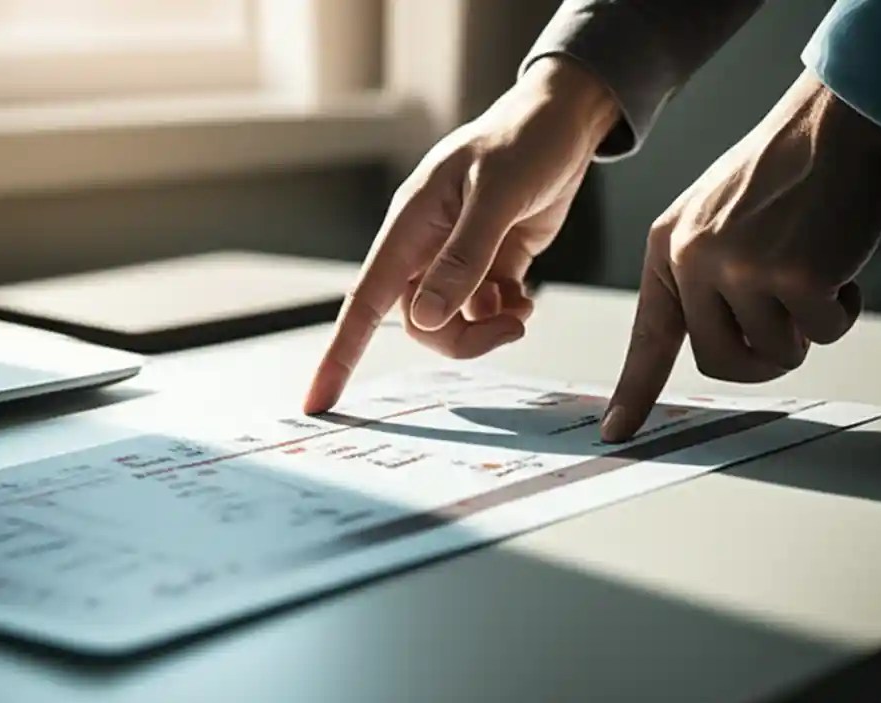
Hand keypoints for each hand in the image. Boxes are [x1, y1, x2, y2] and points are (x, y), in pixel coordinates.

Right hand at [303, 57, 618, 412]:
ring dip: (488, 328)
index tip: (318, 403)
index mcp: (409, 226)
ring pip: (450, 324)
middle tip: (513, 323)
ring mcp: (455, 257)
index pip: (363, 302)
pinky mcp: (488, 263)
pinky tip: (526, 296)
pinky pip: (480, 311)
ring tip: (523, 308)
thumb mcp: (497, 193)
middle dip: (463, 338)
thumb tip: (427, 318)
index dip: (339, 355)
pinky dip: (505, 315)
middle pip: (419, 325)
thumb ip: (465, 256)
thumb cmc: (524, 141)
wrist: (563, 121)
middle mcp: (424, 247)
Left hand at [602, 70, 880, 441]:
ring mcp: (740, 268)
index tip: (617, 433)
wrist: (835, 119)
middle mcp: (693, 260)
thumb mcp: (714, 215)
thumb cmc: (784, 169)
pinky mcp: (794, 275)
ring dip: (807, 324)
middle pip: (719, 362)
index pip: (648, 333)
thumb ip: (703, 273)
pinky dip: (844, 309)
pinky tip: (840, 260)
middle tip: (789, 321)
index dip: (634, 391)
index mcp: (668, 247)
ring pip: (777, 353)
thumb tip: (722, 340)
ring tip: (814, 266)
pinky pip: (825, 333)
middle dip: (759, 358)